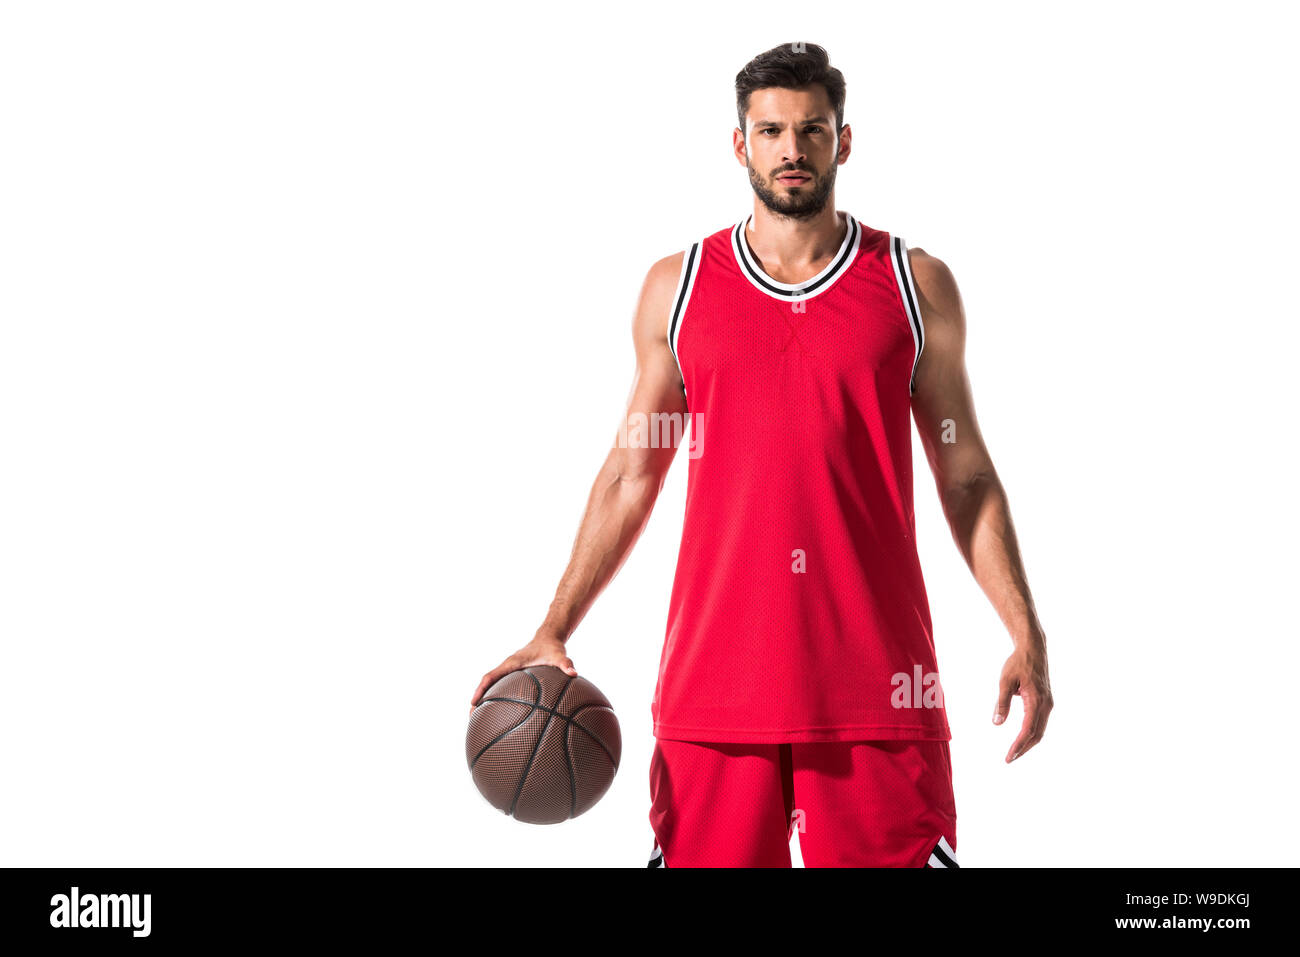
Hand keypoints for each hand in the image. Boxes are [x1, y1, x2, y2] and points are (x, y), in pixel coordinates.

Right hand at [469, 632, 576, 715]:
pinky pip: (501, 686)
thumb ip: (566, 664)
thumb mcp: (559, 655)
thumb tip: (574, 673)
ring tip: (480, 719)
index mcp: (512, 663)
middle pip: (486, 684)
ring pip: (492, 686)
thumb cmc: (552, 647)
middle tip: (471, 717)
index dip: (481, 689)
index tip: (472, 703)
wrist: (549, 637)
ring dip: (485, 699)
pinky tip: (502, 713)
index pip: (491, 676)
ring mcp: (509, 671)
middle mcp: (507, 667)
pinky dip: (497, 697)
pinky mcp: (513, 674)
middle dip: (478, 699)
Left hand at [993, 643, 1052, 762]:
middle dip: (1023, 748)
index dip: (1018, 745)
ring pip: (1040, 730)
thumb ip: (1001, 702)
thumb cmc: (1017, 663)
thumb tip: (997, 723)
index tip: (1008, 756)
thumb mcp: (1005, 681)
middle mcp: (1045, 705)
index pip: (1027, 730)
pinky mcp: (1046, 701)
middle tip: (1009, 759)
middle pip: (1036, 734)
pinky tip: (1022, 737)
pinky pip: (1040, 722)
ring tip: (1015, 752)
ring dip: (1028, 742)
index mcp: (1036, 701)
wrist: (1033, 649)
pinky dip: (1032, 733)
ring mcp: (1048, 704)